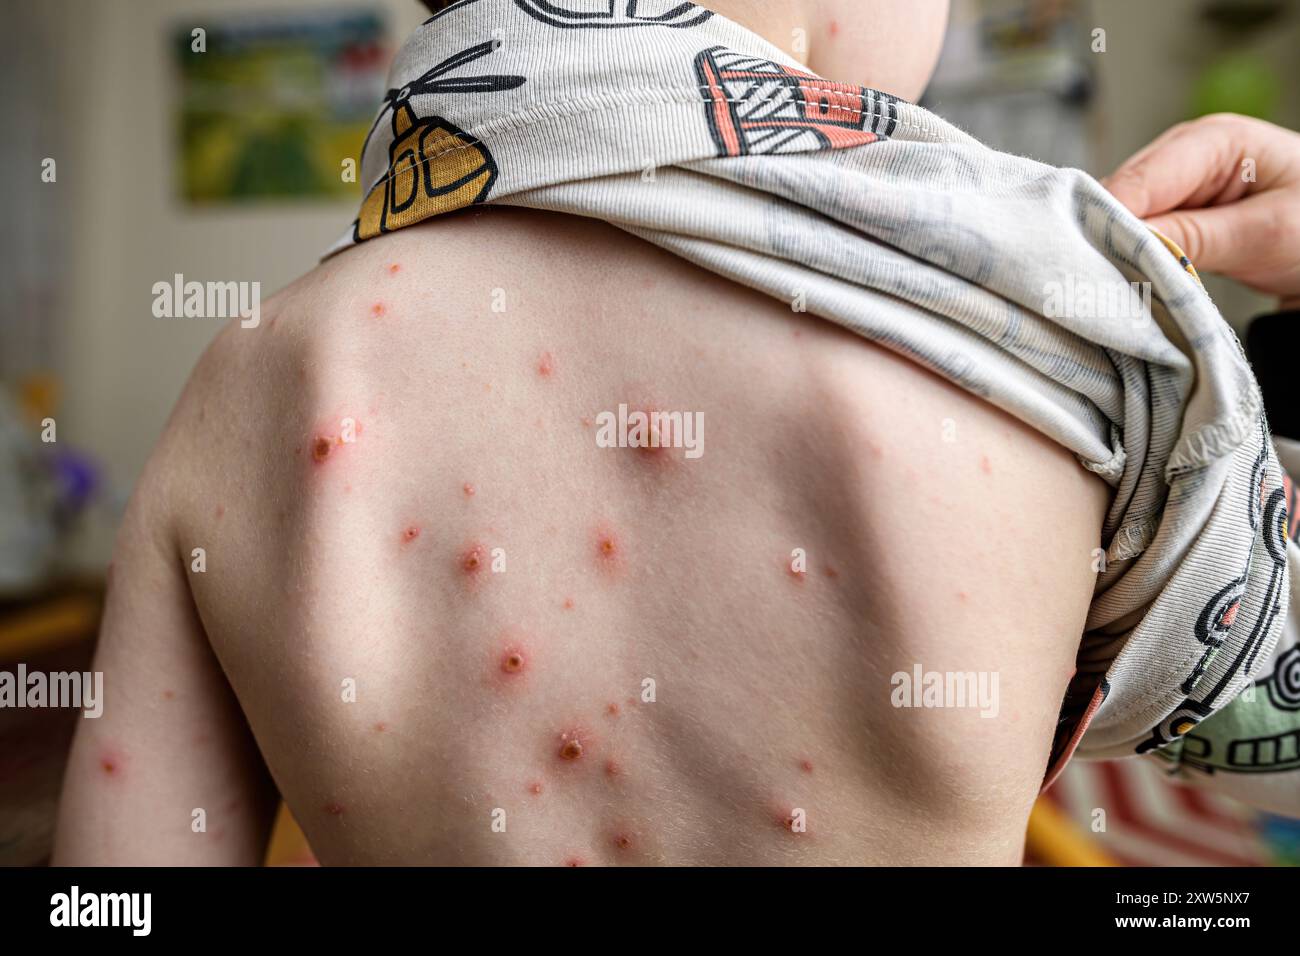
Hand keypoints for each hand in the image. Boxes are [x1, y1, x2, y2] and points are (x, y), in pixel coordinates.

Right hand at [1102, 113, 1299, 310]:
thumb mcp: (1265, 232)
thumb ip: (1195, 237)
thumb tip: (1125, 241)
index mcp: (1215, 139)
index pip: (1141, 179)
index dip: (1111, 219)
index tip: (1095, 262)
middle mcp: (1186, 153)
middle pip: (1121, 195)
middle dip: (1111, 235)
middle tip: (1105, 280)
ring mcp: (1176, 182)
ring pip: (1120, 215)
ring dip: (1119, 248)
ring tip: (1121, 280)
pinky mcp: (1171, 210)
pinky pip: (1133, 231)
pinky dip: (1130, 254)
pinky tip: (1134, 273)